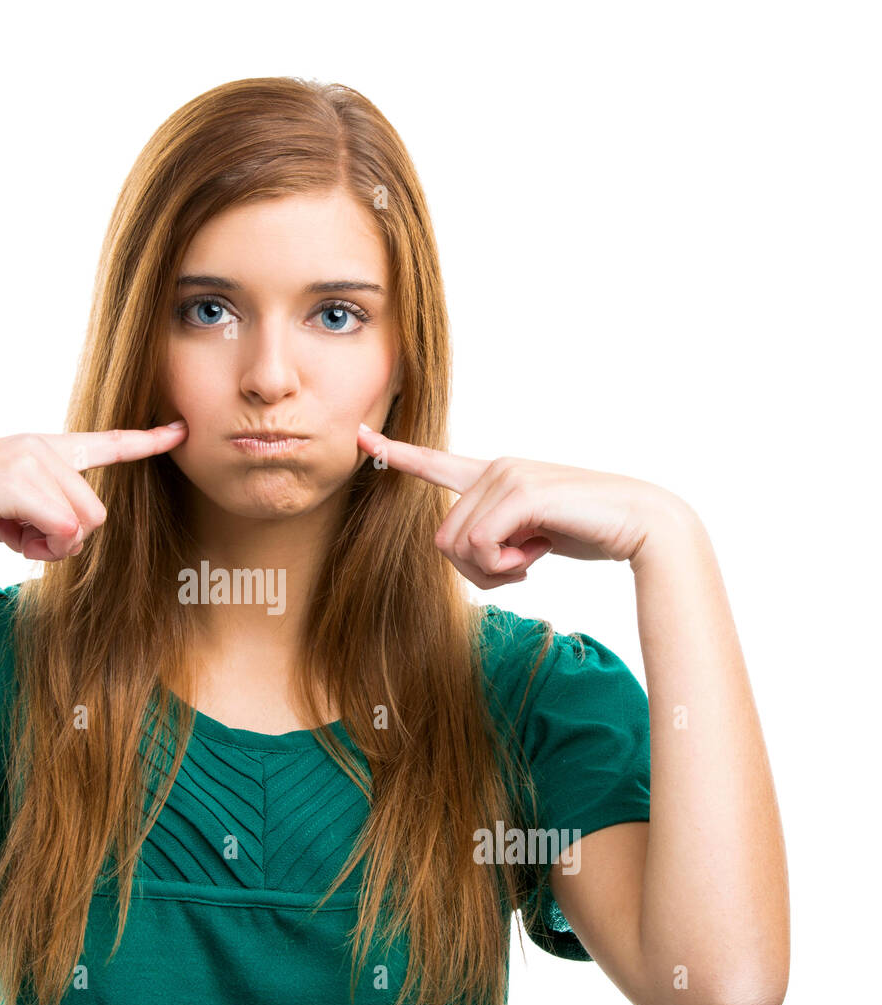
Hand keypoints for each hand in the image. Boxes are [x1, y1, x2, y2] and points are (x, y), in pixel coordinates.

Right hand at [0, 422, 187, 559]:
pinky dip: (36, 545)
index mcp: (44, 449)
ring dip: (48, 545)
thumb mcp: (9, 511)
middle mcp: (44, 446)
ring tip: (5, 529)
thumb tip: (72, 538)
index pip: (106, 443)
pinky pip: (62, 529)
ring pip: (84, 525)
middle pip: (97, 514)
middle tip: (17, 534)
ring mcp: (33, 459)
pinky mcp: (20, 479)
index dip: (146, 440)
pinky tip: (2, 532)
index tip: (180, 430)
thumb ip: (46, 515)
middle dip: (64, 540)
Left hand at [355, 423, 683, 588]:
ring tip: (533, 554)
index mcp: (493, 477)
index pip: (434, 462)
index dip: (396, 453)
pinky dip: (506, 565)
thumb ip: (493, 539)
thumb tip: (467, 553)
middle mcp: (494, 469)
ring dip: (494, 570)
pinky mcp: (521, 492)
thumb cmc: (588, 530)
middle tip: (520, 564)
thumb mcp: (528, 536)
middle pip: (442, 539)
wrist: (642, 524)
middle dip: (476, 569)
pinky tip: (539, 553)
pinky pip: (481, 545)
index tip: (361, 434)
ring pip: (457, 546)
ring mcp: (507, 476)